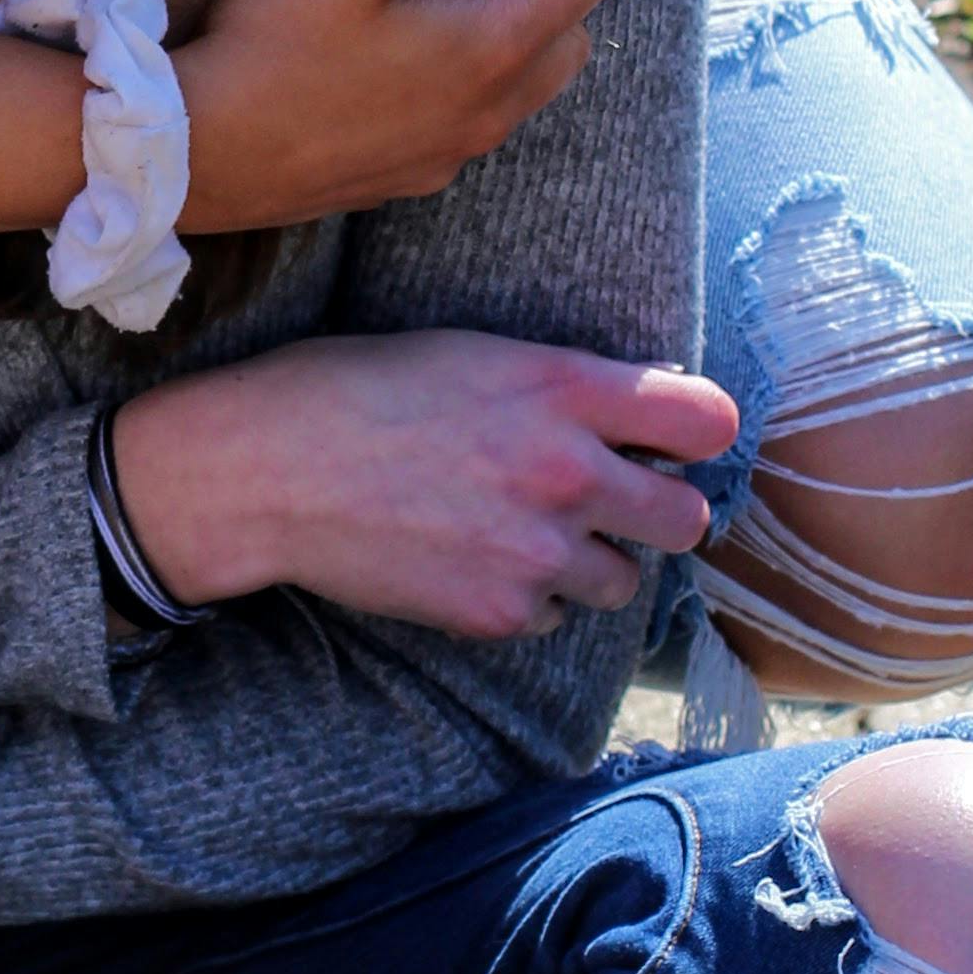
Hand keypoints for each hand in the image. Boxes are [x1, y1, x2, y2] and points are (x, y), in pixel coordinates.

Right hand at [109, 332, 738, 638]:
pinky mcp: (500, 612)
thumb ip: (564, 386)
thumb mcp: (474, 355)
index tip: (670, 441)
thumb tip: (639, 413)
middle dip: (657, 513)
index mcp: (563, 387)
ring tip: (523, 535)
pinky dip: (529, 600)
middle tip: (612, 505)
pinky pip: (555, 618)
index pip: (709, 420)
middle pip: (688, 518)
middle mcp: (567, 470)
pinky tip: (473, 563)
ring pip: (626, 581)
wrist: (263, 470)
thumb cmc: (356, 390)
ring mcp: (537, 550)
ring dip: (590, 564)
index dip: (697, 434)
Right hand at [178, 0, 614, 233]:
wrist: (194, 150)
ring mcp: (451, 156)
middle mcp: (492, 115)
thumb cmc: (270, 34)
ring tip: (413, 1)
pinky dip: (457, 81)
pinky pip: (470, 121)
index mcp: (496, 49)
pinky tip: (376, 58)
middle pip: (574, 32)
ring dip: (500, 32)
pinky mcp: (407, 179)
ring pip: (526, 83)